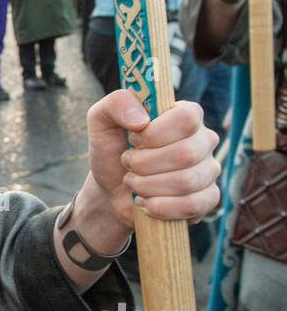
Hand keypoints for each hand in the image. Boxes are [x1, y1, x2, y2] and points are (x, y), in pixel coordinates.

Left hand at [85, 90, 220, 231]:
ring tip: (133, 183)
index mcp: (185, 113)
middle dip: (145, 164)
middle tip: (128, 164)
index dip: (156, 133)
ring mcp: (209, 169)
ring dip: (148, 186)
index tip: (133, 140)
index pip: (187, 118)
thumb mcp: (102, 120)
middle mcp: (203, 139)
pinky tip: (146, 202)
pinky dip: (160, 207)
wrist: (112, 191)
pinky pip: (192, 205)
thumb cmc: (112, 151)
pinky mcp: (207, 198)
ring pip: (187, 182)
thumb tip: (142, 121)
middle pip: (186, 153)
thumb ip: (116, 104)